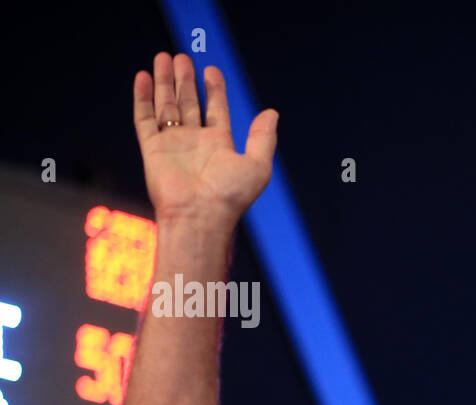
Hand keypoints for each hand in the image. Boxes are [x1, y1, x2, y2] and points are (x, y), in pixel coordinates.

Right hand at [133, 53, 277, 226]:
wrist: (200, 216)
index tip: (211, 70)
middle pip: (188, 103)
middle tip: (182, 57)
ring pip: (166, 105)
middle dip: (185, 80)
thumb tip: (272, 112)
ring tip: (164, 57)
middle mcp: (195, 143)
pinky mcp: (152, 149)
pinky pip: (145, 118)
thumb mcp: (258, 165)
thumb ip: (263, 137)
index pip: (216, 109)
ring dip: (165, 82)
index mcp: (220, 145)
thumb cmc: (231, 196)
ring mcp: (172, 144)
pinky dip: (143, 97)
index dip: (214, 89)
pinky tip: (144, 77)